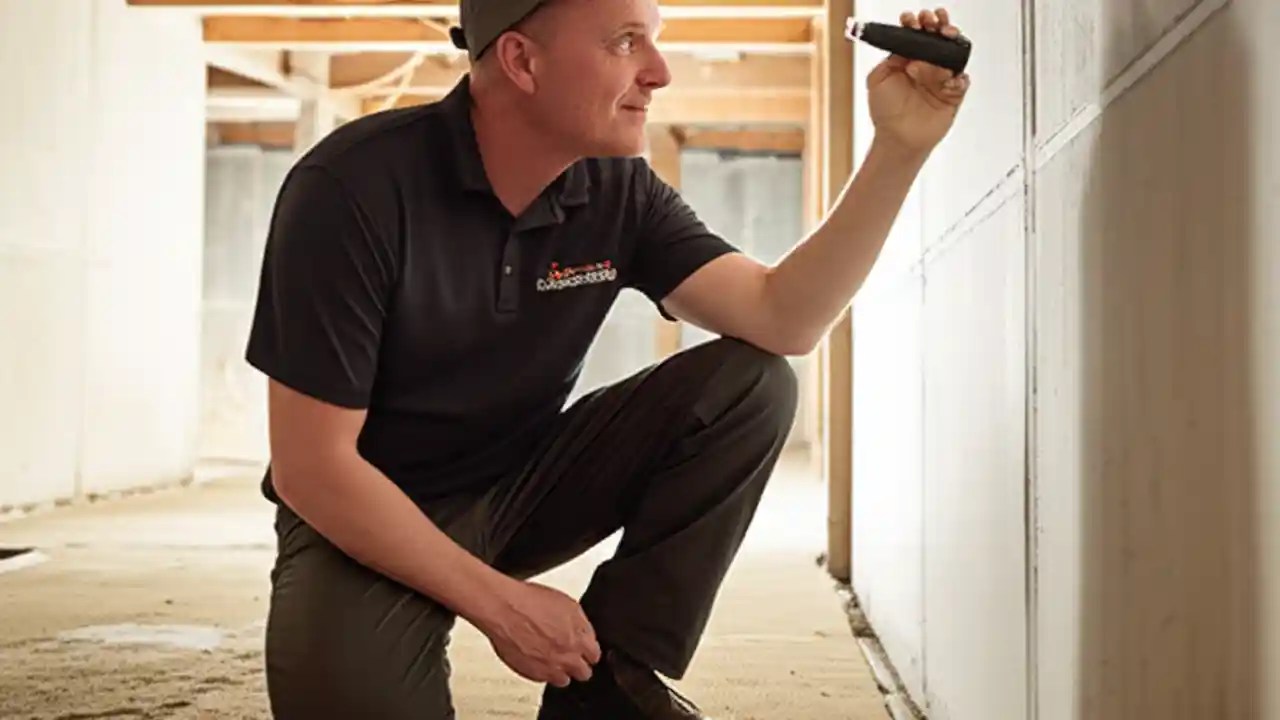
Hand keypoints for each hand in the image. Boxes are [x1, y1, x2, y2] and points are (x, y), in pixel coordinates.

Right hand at [473, 579, 601, 686]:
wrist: (504, 609)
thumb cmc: (530, 602)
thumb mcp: (567, 604)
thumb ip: (581, 624)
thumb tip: (585, 633)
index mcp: (579, 639)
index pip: (595, 655)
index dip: (589, 651)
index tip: (585, 650)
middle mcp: (566, 657)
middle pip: (583, 673)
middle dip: (579, 665)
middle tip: (571, 656)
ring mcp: (549, 668)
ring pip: (563, 680)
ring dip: (561, 671)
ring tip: (552, 659)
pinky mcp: (531, 674)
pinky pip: (542, 679)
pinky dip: (542, 672)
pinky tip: (536, 658)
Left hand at [866, 7, 970, 153]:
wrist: (898, 139)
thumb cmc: (886, 113)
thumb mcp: (878, 79)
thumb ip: (891, 58)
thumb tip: (907, 44)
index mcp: (908, 62)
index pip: (916, 37)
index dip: (917, 25)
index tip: (914, 20)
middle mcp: (926, 68)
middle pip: (937, 40)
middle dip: (937, 26)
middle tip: (935, 20)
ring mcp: (940, 81)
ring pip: (953, 55)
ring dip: (952, 42)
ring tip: (947, 35)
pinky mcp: (952, 95)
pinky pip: (962, 81)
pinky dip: (959, 77)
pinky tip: (950, 77)